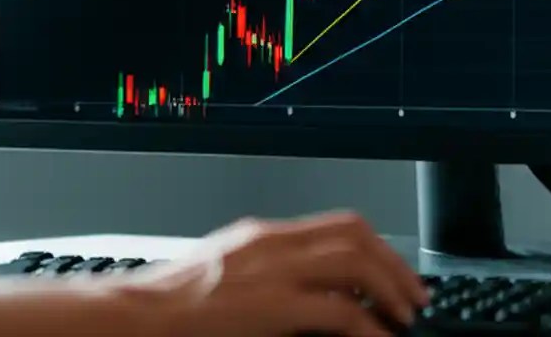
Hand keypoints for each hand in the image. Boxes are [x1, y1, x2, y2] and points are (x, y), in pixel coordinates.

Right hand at [117, 211, 428, 336]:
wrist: (136, 315)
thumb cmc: (170, 303)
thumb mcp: (223, 273)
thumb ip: (263, 272)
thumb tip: (304, 294)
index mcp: (264, 235)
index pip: (338, 225)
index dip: (376, 246)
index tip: (394, 271)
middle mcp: (274, 244)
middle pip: (357, 235)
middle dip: (394, 264)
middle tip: (413, 296)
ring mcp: (276, 272)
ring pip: (357, 264)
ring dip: (390, 290)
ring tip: (404, 317)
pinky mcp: (274, 305)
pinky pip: (341, 311)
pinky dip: (368, 327)